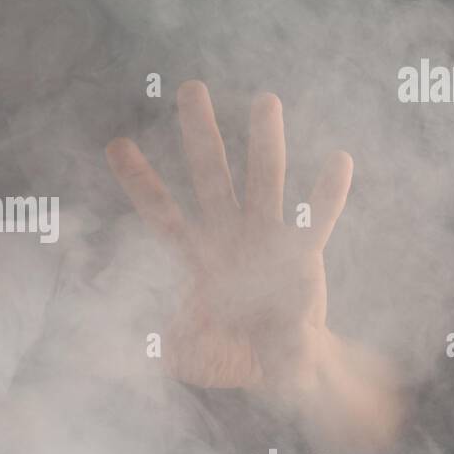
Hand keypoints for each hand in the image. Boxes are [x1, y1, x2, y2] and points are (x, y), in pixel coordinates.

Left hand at [106, 80, 398, 442]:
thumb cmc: (233, 353)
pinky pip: (315, 219)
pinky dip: (326, 194)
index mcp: (195, 256)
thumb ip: (177, 349)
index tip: (115, 145)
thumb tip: (161, 350)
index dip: (140, 182)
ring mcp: (266, 237)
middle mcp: (228, 235)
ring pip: (263, 180)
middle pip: (210, 176)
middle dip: (199, 134)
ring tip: (265, 100)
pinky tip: (338, 161)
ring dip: (264, 142)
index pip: (161, 212)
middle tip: (191, 87)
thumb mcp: (194, 356)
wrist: (283, 366)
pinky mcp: (302, 252)